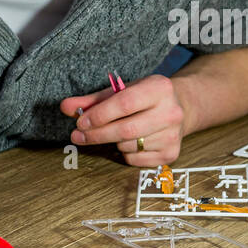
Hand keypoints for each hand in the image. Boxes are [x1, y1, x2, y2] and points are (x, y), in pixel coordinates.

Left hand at [61, 74, 186, 166]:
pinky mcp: (171, 154)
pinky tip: (129, 141)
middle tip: (78, 136)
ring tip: (114, 132)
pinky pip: (135, 160)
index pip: (125, 104)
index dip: (99, 115)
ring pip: (129, 146)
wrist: (180, 108)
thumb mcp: (122, 91)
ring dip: (112, 142)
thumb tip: (66, 107)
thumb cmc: (145, 98)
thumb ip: (93, 100)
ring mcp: (173, 135)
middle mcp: (171, 112)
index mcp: (160, 88)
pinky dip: (124, 153)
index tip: (80, 122)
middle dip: (97, 134)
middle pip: (126, 129)